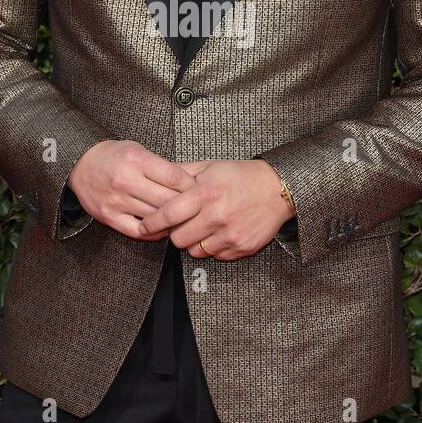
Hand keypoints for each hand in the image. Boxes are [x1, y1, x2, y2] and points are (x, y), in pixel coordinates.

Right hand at [68, 141, 197, 239]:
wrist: (80, 163)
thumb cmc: (113, 155)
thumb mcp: (138, 150)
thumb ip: (161, 166)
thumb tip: (190, 183)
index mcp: (136, 160)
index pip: (174, 177)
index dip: (191, 186)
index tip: (198, 189)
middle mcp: (126, 180)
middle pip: (167, 200)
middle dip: (186, 205)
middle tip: (196, 208)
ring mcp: (117, 201)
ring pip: (155, 218)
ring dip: (172, 221)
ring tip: (182, 219)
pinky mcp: (109, 217)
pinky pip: (137, 231)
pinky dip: (154, 233)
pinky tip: (162, 228)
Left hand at [138, 159, 294, 259]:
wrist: (277, 189)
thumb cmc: (241, 176)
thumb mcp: (209, 167)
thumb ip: (182, 173)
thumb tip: (156, 175)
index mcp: (204, 194)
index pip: (168, 215)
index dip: (151, 223)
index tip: (143, 226)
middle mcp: (216, 216)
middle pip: (178, 239)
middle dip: (176, 233)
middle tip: (183, 224)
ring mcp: (229, 235)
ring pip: (195, 251)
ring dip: (195, 242)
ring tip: (204, 227)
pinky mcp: (241, 248)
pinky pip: (215, 256)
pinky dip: (213, 247)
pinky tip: (220, 232)